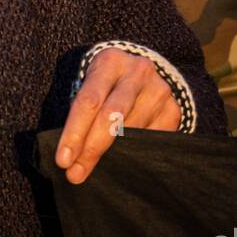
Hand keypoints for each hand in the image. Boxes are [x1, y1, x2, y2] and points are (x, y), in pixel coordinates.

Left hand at [55, 49, 180, 184]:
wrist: (141, 73)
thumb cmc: (107, 84)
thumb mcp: (92, 84)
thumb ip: (83, 111)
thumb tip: (70, 155)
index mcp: (110, 61)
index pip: (89, 100)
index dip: (74, 132)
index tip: (63, 160)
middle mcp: (137, 72)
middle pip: (111, 116)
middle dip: (91, 149)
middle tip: (75, 174)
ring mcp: (158, 90)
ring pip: (133, 131)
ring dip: (111, 157)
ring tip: (93, 172)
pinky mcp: (173, 110)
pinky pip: (152, 141)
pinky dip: (134, 155)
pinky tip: (121, 165)